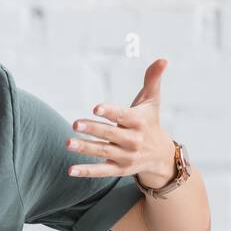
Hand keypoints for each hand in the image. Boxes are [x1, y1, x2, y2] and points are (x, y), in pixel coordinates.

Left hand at [65, 58, 175, 186]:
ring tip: (68, 143)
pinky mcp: (119, 169)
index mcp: (139, 121)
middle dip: (93, 129)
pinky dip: (87, 171)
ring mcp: (126, 156)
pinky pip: (101, 171)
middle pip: (110, 134)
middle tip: (75, 124)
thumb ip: (153, 80)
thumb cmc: (150, 122)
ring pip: (103, 151)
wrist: (162, 156)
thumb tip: (163, 59)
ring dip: (85, 148)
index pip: (123, 116)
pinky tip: (71, 170)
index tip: (95, 108)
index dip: (110, 112)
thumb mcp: (152, 101)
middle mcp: (133, 140)